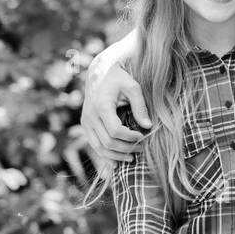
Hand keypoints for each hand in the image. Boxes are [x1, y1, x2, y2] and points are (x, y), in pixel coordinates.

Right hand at [82, 45, 150, 162]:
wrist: (99, 73)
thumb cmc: (118, 78)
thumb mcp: (132, 87)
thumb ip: (140, 106)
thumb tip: (148, 126)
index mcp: (101, 106)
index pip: (115, 131)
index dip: (130, 137)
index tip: (143, 136)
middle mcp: (90, 116)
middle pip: (108, 142)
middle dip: (126, 148)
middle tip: (141, 148)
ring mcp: (85, 122)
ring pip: (99, 148)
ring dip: (117, 155)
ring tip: (132, 157)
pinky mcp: (85, 126)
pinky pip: (95, 145)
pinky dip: (106, 155)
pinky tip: (119, 160)